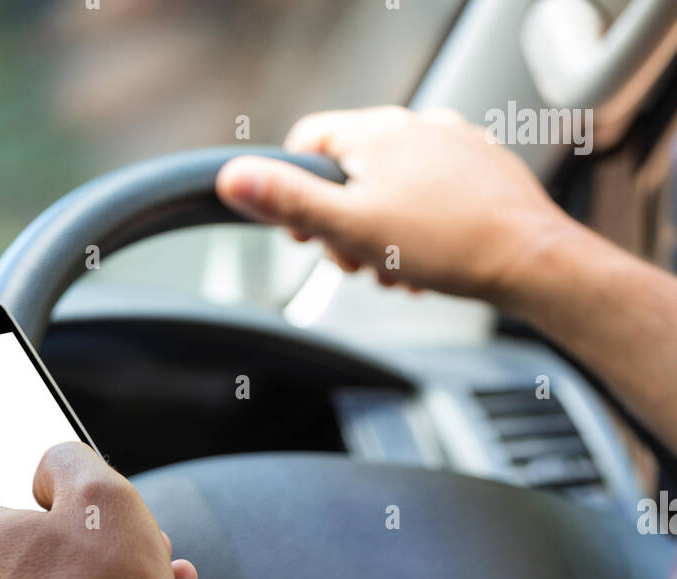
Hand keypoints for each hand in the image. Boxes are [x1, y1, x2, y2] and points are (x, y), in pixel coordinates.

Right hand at [216, 106, 572, 307]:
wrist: (528, 259)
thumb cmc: (448, 244)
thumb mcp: (352, 227)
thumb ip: (290, 201)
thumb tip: (233, 178)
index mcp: (377, 132)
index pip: (307, 142)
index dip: (293, 191)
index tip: (300, 232)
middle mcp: (415, 125)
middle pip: (351, 170)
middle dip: (344, 222)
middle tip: (354, 261)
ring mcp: (452, 144)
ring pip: (392, 187)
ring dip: (381, 232)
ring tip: (396, 268)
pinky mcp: (480, 169)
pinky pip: (431, 195)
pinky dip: (419, 228)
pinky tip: (427, 260)